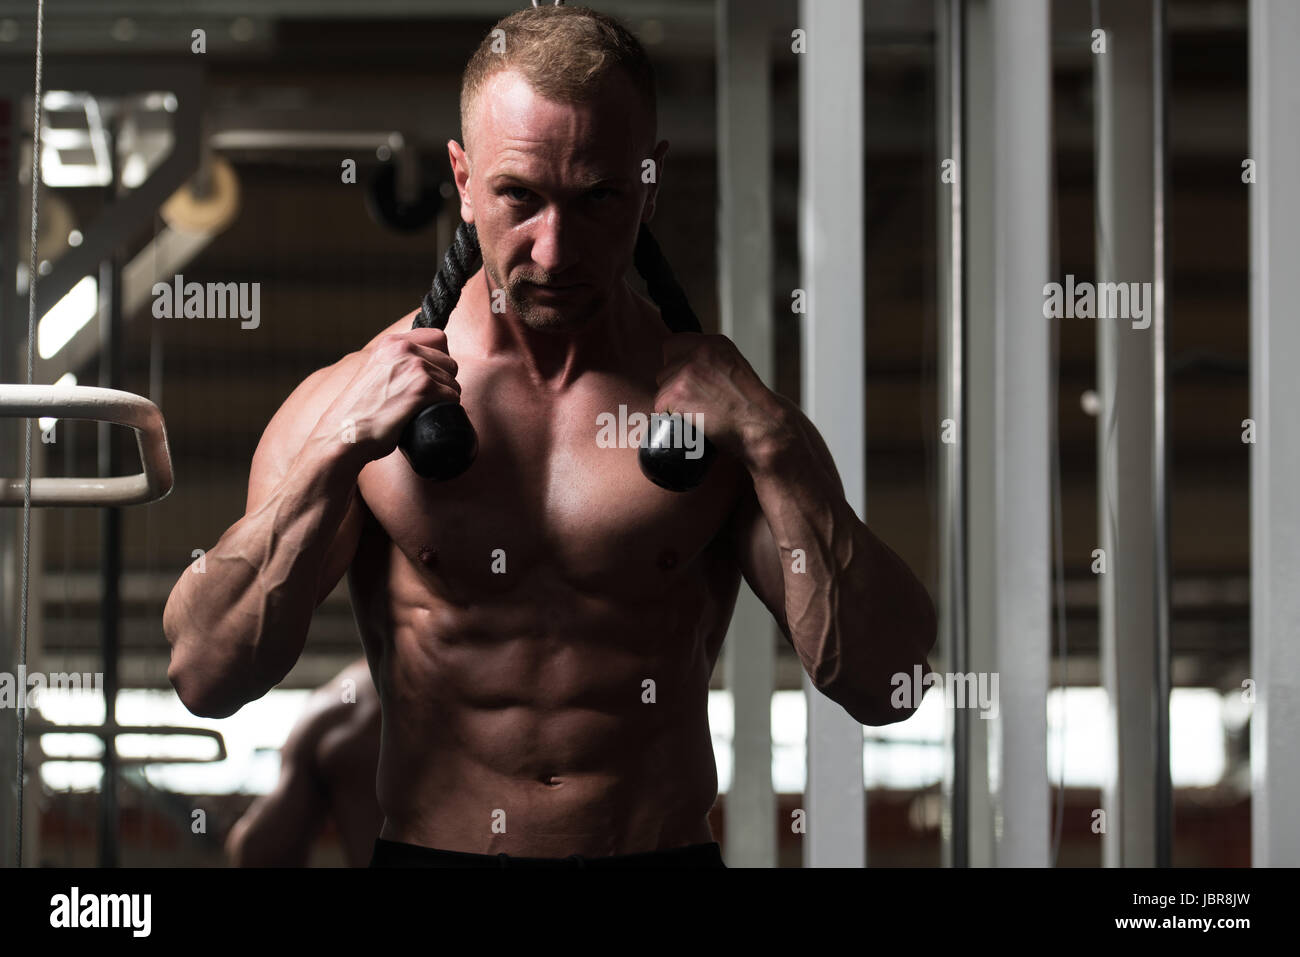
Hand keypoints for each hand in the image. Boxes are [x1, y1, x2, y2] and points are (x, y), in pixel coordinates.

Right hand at [317, 327, 461, 461]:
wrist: (344, 433)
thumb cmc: (359, 411)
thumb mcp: (375, 371)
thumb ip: (395, 361)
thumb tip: (423, 363)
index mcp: (391, 342)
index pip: (438, 337)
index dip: (439, 359)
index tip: (430, 375)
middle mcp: (403, 349)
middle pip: (449, 361)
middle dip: (443, 381)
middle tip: (426, 398)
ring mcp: (414, 368)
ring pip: (452, 380)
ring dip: (445, 396)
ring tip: (423, 408)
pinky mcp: (422, 389)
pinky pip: (452, 396)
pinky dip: (446, 408)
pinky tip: (429, 414)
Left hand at [652, 333, 788, 464]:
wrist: (761, 424)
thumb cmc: (751, 405)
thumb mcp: (734, 367)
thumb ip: (711, 360)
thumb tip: (685, 363)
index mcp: (715, 342)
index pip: (675, 344)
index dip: (678, 365)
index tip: (688, 381)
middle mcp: (700, 349)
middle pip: (666, 365)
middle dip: (674, 383)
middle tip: (696, 399)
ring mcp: (687, 369)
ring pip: (662, 385)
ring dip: (673, 400)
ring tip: (699, 410)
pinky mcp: (677, 390)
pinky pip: (659, 404)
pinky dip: (671, 416)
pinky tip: (693, 418)